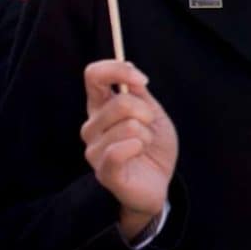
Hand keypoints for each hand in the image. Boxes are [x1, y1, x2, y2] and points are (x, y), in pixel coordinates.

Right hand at [80, 60, 176, 239]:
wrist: (159, 181)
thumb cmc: (153, 146)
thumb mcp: (152, 113)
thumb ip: (138, 93)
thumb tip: (128, 68)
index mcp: (101, 107)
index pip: (94, 76)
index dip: (117, 70)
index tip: (142, 80)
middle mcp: (91, 126)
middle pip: (121, 102)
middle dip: (146, 113)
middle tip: (149, 128)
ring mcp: (94, 149)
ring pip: (129, 126)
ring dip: (147, 135)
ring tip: (144, 146)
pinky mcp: (104, 170)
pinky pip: (121, 149)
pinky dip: (139, 147)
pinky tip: (139, 154)